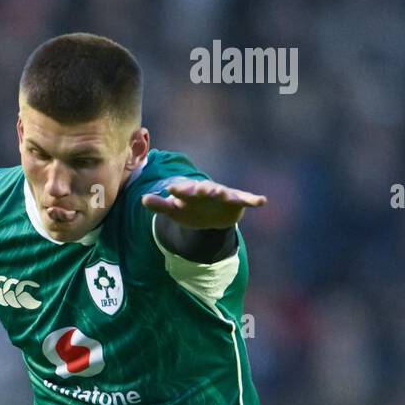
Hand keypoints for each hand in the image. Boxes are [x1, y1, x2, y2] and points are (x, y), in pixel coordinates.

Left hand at [141, 178, 265, 229]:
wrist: (210, 215)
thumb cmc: (189, 211)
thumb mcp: (173, 211)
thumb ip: (159, 206)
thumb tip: (142, 199)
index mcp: (191, 193)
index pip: (183, 190)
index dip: (179, 190)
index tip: (172, 189)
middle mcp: (207, 191)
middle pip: (205, 189)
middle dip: (204, 189)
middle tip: (203, 189)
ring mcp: (223, 195)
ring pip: (225, 193)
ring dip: (225, 193)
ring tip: (224, 192)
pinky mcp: (236, 201)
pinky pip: (246, 199)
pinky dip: (254, 200)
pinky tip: (262, 201)